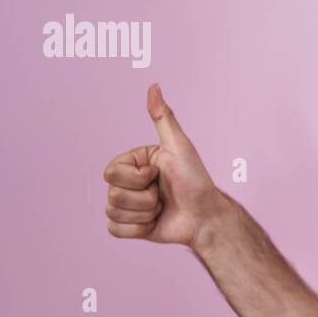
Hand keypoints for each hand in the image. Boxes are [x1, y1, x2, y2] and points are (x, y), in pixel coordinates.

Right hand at [102, 83, 223, 247]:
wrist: (205, 217)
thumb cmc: (196, 181)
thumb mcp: (180, 147)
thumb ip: (163, 118)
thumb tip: (154, 86)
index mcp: (133, 162)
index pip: (111, 173)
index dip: (138, 178)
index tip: (158, 174)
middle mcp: (127, 182)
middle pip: (112, 195)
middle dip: (144, 199)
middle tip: (163, 195)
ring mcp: (126, 205)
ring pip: (113, 212)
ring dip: (144, 214)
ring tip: (161, 208)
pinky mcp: (129, 226)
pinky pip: (115, 230)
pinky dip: (137, 229)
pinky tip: (154, 223)